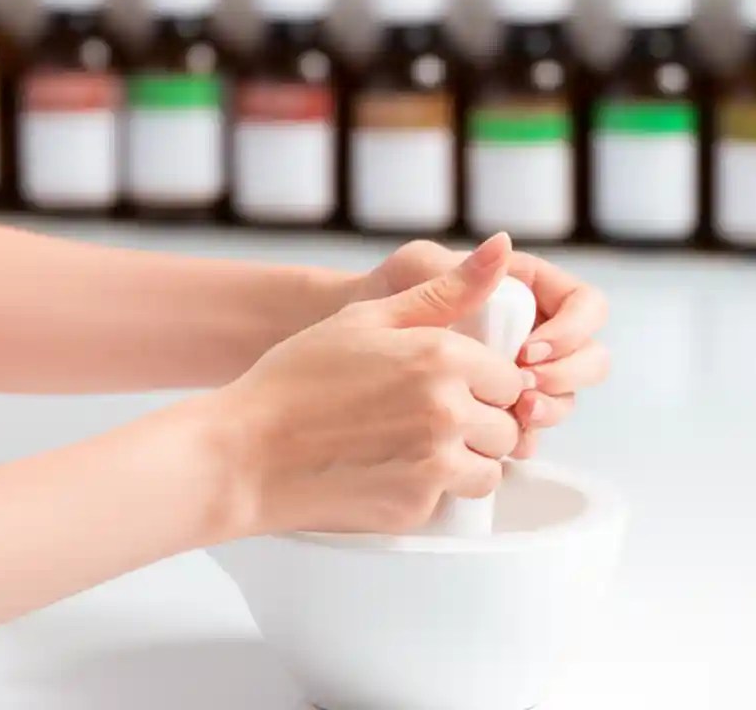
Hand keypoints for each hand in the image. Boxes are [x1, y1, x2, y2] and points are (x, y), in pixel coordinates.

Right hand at [206, 235, 529, 535]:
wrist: (245, 453)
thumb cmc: (297, 379)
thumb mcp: (368, 318)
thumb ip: (446, 289)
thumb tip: (503, 247)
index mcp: (443, 358)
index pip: (510, 379)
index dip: (484, 384)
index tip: (451, 386)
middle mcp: (448, 411)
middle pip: (507, 427)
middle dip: (481, 425)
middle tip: (428, 419)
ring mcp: (435, 465)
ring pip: (490, 470)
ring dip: (467, 462)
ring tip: (416, 448)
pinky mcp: (418, 508)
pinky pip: (453, 501)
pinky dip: (432, 491)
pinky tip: (390, 471)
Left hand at [356, 240, 609, 457]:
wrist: (346, 347)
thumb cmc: (380, 297)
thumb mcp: (415, 274)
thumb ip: (459, 270)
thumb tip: (502, 243)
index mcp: (529, 291)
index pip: (585, 306)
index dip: (573, 331)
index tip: (531, 351)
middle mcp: (536, 333)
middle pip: (590, 358)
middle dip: (568, 378)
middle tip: (525, 391)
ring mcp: (524, 375)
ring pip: (566, 398)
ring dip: (550, 411)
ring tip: (514, 418)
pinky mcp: (504, 412)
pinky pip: (533, 430)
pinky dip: (524, 439)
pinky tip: (498, 446)